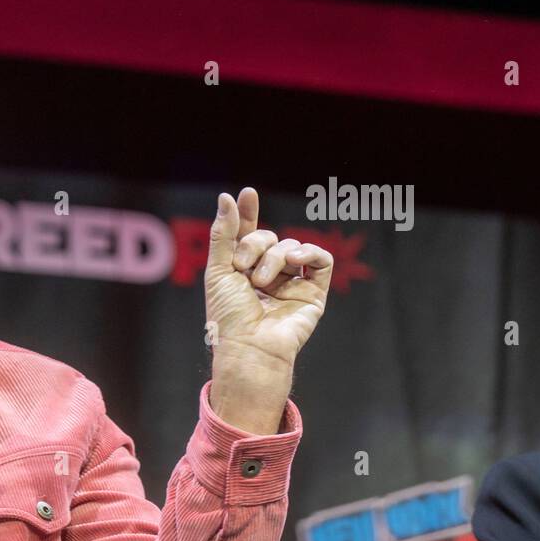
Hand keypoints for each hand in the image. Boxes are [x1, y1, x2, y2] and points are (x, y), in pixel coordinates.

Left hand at [205, 188, 332, 432]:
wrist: (248, 347)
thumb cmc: (228, 316)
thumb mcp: (218, 270)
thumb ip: (223, 234)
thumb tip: (227, 197)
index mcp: (242, 270)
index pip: (247, 233)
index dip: (248, 213)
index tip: (248, 193)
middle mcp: (268, 274)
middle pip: (268, 237)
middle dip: (254, 245)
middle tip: (243, 268)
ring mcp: (292, 282)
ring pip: (291, 246)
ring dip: (275, 257)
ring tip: (261, 282)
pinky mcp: (314, 291)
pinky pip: (321, 259)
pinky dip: (309, 252)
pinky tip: (295, 259)